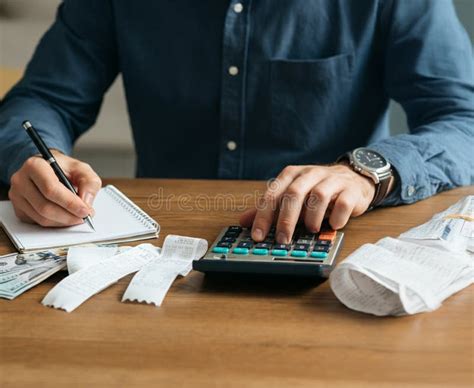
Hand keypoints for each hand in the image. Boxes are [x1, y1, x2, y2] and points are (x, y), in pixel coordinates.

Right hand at [8, 151, 101, 226]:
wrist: (49, 169)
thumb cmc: (64, 168)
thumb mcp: (81, 169)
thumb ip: (89, 182)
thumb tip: (86, 202)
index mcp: (35, 165)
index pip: (51, 189)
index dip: (70, 203)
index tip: (85, 210)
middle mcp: (21, 180)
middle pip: (45, 207)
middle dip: (69, 216)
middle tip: (85, 217)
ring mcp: (17, 196)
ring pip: (42, 218)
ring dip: (64, 221)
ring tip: (78, 217)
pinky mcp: (19, 209)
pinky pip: (38, 223)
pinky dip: (56, 223)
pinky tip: (65, 217)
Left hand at [240, 164, 375, 243]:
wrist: (352, 177)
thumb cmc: (317, 189)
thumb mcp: (292, 195)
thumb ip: (270, 208)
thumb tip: (244, 222)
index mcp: (291, 175)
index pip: (273, 194)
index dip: (263, 216)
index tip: (258, 236)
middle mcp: (310, 174)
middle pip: (294, 194)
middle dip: (286, 219)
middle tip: (282, 239)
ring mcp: (331, 180)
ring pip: (318, 195)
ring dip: (312, 216)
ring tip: (311, 230)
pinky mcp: (350, 189)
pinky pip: (343, 202)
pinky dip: (337, 217)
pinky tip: (333, 225)